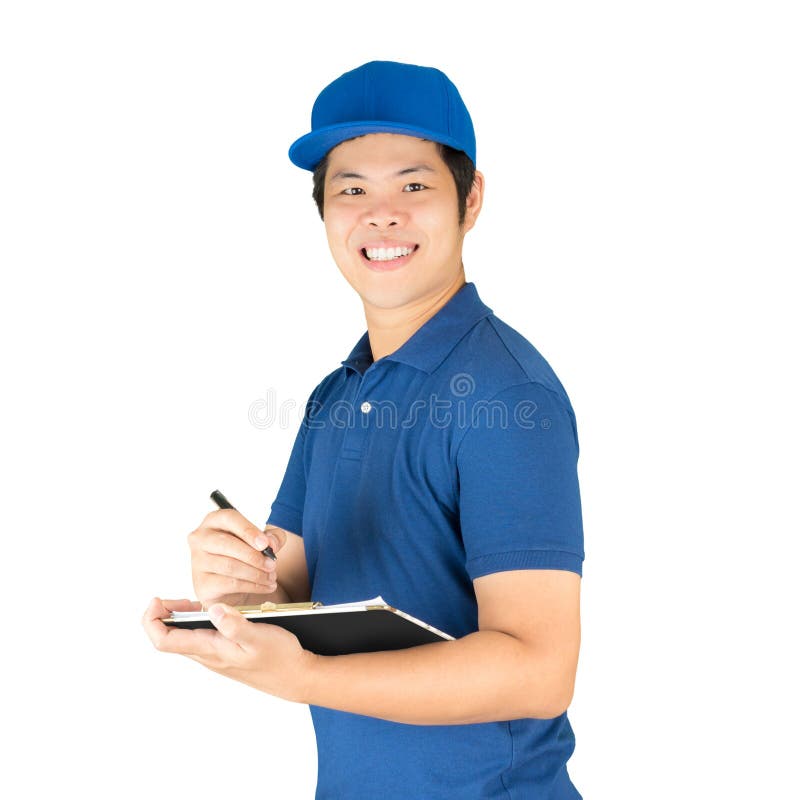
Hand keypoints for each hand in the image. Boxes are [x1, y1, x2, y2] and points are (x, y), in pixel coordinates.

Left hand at [141, 596, 314, 702]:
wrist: (295, 677)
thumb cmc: (279, 657)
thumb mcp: (259, 636)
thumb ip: (234, 624)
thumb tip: (212, 609)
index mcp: (209, 650)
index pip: (164, 640)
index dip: (152, 620)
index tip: (157, 600)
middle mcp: (207, 655)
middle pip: (169, 638)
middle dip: (164, 615)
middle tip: (173, 598)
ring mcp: (215, 655)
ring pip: (184, 639)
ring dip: (180, 619)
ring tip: (191, 603)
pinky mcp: (224, 653)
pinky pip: (200, 638)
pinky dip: (197, 623)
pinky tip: (213, 612)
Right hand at [187, 510, 285, 607]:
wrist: (232, 586)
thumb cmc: (246, 555)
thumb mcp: (262, 542)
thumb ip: (272, 537)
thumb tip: (271, 543)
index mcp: (214, 521)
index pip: (229, 518)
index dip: (248, 530)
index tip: (265, 544)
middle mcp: (200, 538)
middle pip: (226, 543)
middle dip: (253, 556)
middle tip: (272, 564)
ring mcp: (198, 562)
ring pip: (229, 566)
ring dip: (256, 573)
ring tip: (272, 577)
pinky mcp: (201, 584)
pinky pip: (229, 584)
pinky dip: (252, 586)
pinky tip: (265, 586)